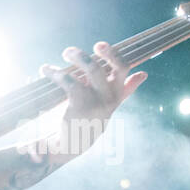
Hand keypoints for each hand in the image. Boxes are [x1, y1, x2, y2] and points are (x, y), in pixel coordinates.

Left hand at [41, 42, 146, 160]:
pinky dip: (55, 72)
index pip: (124, 69)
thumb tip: (144, 74)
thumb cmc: (90, 119)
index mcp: (117, 94)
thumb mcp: (110, 105)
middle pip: (113, 65)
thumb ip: (126, 90)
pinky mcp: (81, 104)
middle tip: (78, 48)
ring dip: (77, 55)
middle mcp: (111, 97)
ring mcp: (98, 101)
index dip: (115, 55)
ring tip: (65, 53)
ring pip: (93, 67)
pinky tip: (46, 69)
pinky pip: (70, 80)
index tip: (99, 46)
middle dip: (101, 50)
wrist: (73, 144)